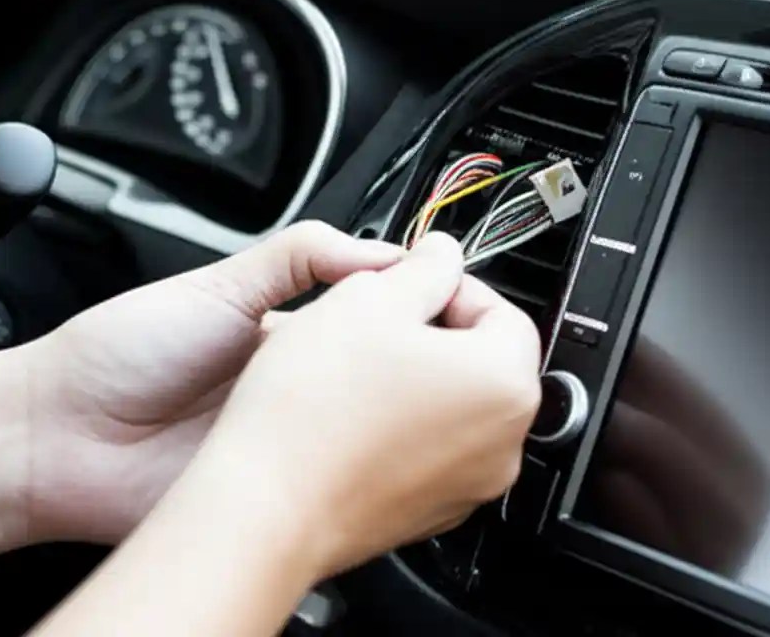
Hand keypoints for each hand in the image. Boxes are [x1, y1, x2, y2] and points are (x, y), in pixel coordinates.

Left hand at [25, 221, 402, 542]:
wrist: (59, 434)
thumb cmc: (120, 354)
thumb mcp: (219, 284)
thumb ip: (299, 257)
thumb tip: (382, 249)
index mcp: (296, 336)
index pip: (381, 320)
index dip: (419, 311)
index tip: (452, 301)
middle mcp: (302, 391)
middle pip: (387, 380)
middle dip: (416, 369)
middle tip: (436, 356)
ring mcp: (293, 445)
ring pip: (367, 436)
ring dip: (386, 423)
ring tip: (394, 403)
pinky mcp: (278, 492)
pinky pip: (331, 483)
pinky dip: (351, 474)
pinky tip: (355, 457)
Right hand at [196, 233, 542, 576]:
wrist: (265, 508)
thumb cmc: (314, 410)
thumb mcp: (368, 299)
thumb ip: (421, 268)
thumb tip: (442, 256)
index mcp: (504, 383)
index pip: (502, 311)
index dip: (450, 286)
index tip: (410, 283)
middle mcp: (502, 443)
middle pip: (483, 362)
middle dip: (433, 333)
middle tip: (377, 323)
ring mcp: (468, 485)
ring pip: (455, 407)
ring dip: (416, 379)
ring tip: (356, 369)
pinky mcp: (430, 512)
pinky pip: (429, 451)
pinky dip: (401, 427)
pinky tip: (351, 416)